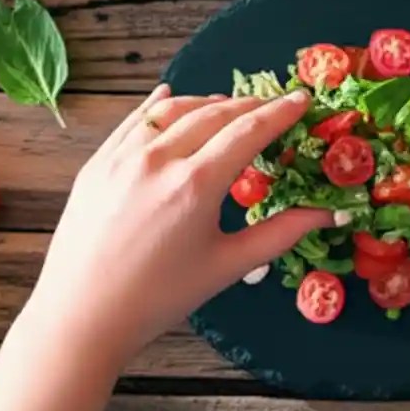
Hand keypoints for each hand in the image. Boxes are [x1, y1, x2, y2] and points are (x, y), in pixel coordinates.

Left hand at [28, 85, 331, 347]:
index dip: (280, 112)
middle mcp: (159, 159)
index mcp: (196, 184)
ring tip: (230, 106)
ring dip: (208, 102)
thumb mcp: (227, 266)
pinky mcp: (98, 162)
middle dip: (250, 105)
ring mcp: (123, 156)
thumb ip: (280, 234)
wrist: (82, 315)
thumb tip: (326, 213)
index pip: (249, 131)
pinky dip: (159, 105)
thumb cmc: (159, 298)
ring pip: (174, 110)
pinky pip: (134, 120)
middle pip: (215, 114)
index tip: (301, 99)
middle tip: (274, 105)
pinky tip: (170, 96)